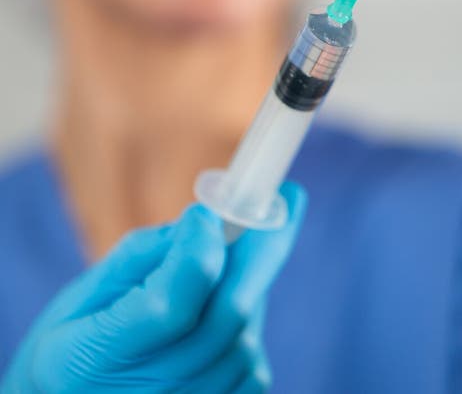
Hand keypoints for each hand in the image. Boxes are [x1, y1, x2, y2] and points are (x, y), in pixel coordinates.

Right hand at [2, 183, 305, 391]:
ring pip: (246, 339)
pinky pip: (251, 369)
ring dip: (253, 285)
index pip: (171, 304)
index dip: (198, 251)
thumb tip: (205, 222)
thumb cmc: (68, 350)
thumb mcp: (80, 297)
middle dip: (262, 250)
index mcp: (92, 361)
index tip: (208, 210)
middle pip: (227, 319)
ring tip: (238, 256)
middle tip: (284, 200)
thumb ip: (140, 258)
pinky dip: (249, 324)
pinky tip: (230, 301)